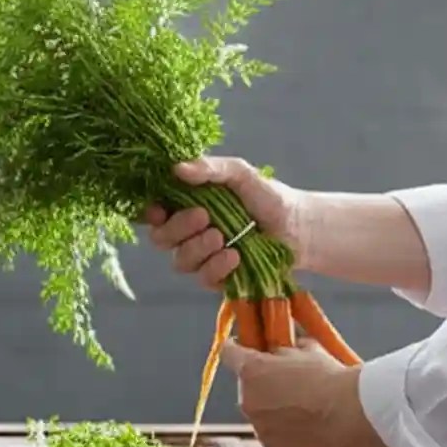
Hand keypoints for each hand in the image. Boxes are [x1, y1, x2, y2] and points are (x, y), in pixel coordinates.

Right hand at [145, 156, 312, 289]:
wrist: (298, 226)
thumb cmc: (267, 196)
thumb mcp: (240, 174)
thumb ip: (210, 168)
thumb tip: (177, 168)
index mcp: (186, 204)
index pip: (153, 213)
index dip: (149, 213)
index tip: (159, 209)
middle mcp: (189, 232)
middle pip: (161, 238)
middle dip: (178, 228)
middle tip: (204, 215)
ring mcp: (202, 257)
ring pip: (180, 261)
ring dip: (198, 249)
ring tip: (222, 237)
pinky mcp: (219, 278)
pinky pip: (204, 278)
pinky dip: (216, 267)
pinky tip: (235, 256)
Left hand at [220, 338, 384, 446]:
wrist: (346, 412)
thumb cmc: (328, 376)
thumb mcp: (306, 348)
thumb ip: (286, 346)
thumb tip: (282, 345)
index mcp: (252, 369)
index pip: (229, 352)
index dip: (238, 346)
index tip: (246, 346)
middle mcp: (247, 398)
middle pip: (246, 382)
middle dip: (261, 378)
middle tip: (285, 377)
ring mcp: (257, 423)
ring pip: (257, 407)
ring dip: (270, 402)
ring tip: (298, 401)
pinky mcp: (269, 443)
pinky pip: (268, 428)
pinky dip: (279, 423)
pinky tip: (301, 417)